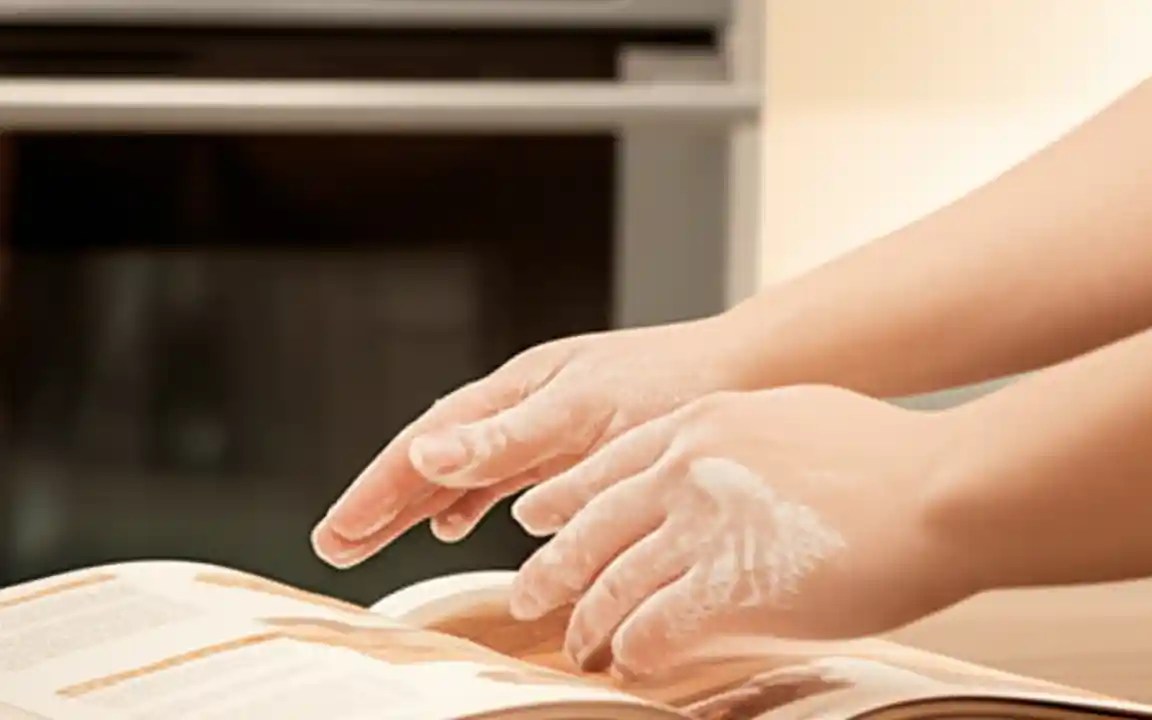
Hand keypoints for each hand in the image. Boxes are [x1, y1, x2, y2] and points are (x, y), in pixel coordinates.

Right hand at [312, 316, 751, 567]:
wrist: (743, 374)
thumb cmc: (674, 382)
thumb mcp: (587, 411)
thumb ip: (509, 436)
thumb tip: (429, 451)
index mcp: (517, 391)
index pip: (426, 446)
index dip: (377, 492)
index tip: (337, 534)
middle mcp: (521, 406)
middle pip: (432, 459)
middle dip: (380, 502)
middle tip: (334, 547)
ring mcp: (543, 425)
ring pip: (461, 471)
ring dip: (414, 506)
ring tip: (374, 540)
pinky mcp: (568, 445)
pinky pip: (500, 478)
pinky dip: (469, 502)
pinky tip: (452, 524)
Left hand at [505, 386, 976, 677]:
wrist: (939, 489)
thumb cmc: (888, 455)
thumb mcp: (795, 415)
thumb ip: (742, 436)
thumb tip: (726, 459)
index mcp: (700, 423)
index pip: (607, 465)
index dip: (565, 498)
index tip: (538, 518)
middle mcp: (685, 467)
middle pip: (592, 527)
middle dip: (552, 568)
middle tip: (526, 596)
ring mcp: (700, 526)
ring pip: (612, 581)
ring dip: (588, 623)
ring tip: (577, 647)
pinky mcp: (725, 585)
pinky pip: (652, 626)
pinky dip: (634, 651)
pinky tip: (629, 665)